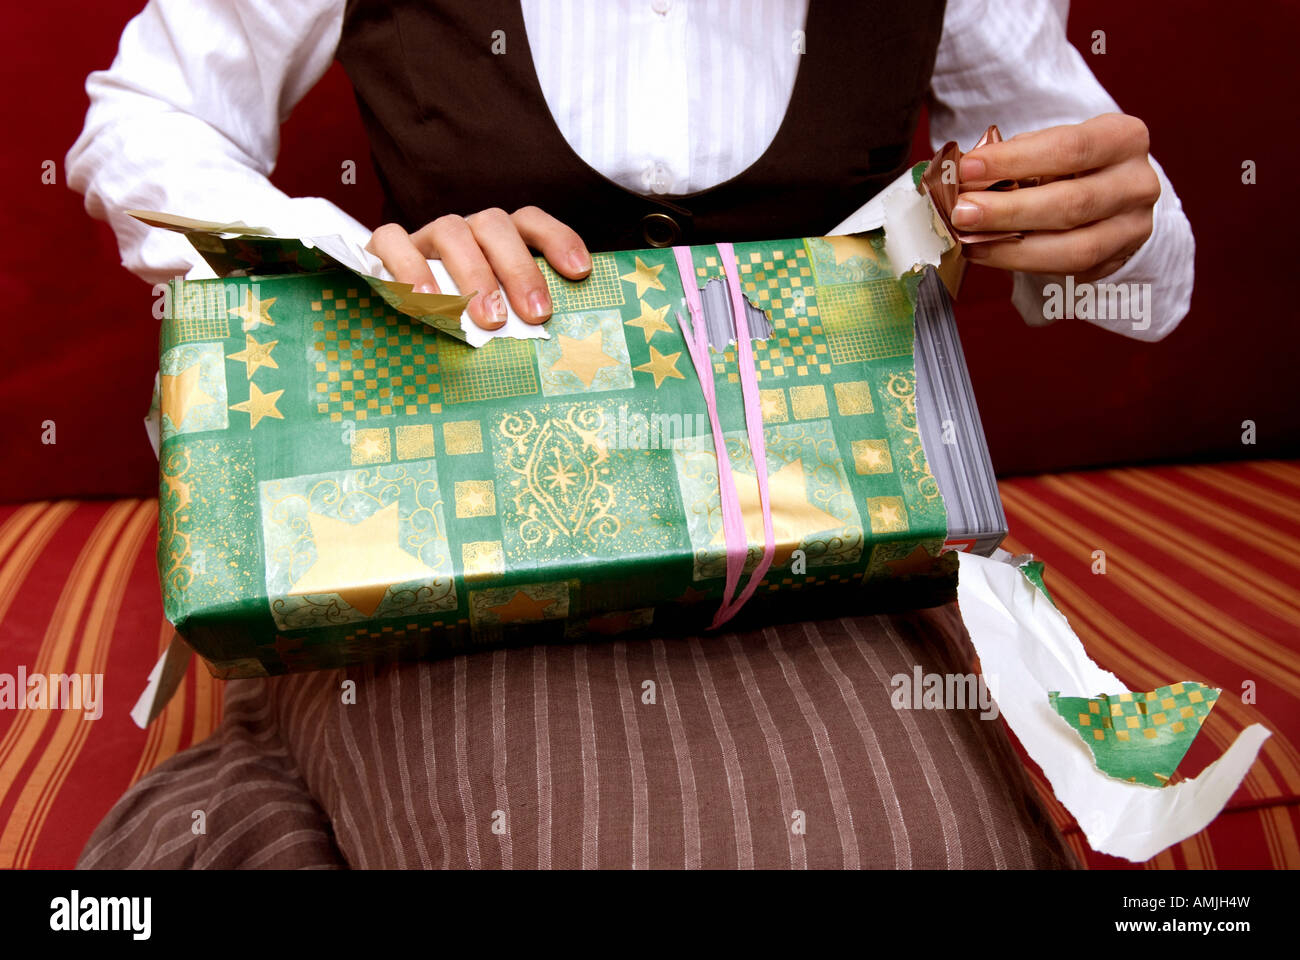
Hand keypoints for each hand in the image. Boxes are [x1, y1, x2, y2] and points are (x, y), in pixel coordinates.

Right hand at [365, 206, 591, 329]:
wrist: (396, 319)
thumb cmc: (463, 321)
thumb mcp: (499, 318)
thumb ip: (521, 319)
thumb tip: (560, 353)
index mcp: (500, 239)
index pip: (531, 222)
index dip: (558, 240)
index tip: (579, 273)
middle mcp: (468, 230)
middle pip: (496, 227)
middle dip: (519, 269)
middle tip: (535, 315)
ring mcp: (429, 236)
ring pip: (452, 231)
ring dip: (473, 274)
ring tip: (487, 319)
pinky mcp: (388, 246)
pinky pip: (395, 242)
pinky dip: (411, 268)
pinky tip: (425, 302)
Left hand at [951, 114, 1160, 281]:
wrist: (1108, 196)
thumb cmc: (1068, 165)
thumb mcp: (1048, 148)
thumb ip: (1015, 159)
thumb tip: (967, 180)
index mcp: (1124, 138)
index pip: (1070, 148)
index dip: (1015, 159)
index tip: (967, 168)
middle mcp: (1138, 183)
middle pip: (1072, 203)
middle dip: (1009, 210)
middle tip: (962, 212)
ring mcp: (1132, 227)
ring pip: (1074, 247)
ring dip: (1013, 246)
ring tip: (969, 239)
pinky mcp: (1116, 261)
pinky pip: (1067, 271)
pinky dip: (1021, 262)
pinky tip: (987, 252)